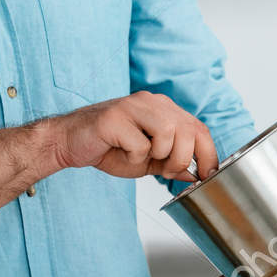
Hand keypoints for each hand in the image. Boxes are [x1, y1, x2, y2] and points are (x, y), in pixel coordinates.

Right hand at [42, 91, 217, 182]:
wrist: (68, 143)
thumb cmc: (107, 148)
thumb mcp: (147, 160)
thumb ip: (171, 164)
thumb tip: (196, 174)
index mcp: (162, 108)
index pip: (198, 127)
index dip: (208, 153)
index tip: (207, 174)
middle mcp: (150, 101)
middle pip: (188, 129)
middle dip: (182, 159)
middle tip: (165, 170)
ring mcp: (132, 106)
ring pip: (169, 132)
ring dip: (160, 155)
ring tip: (142, 159)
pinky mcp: (114, 117)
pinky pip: (140, 144)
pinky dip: (134, 157)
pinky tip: (120, 152)